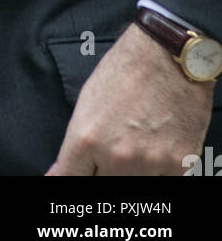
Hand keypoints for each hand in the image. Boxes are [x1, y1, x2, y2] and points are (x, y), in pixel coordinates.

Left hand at [46, 21, 213, 174]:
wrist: (169, 53)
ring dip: (133, 171)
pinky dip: (158, 169)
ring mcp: (149, 163)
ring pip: (134, 187)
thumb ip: (76, 143)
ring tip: (138, 141)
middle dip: (102, 172)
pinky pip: (162, 181)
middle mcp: (117, 157)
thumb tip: (62, 171)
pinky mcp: (179, 164)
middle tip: (111, 152)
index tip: (72, 177)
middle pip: (101, 186)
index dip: (69, 179)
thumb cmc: (126, 69)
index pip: (69, 179)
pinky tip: (157, 144)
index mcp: (87, 138)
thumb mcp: (87, 101)